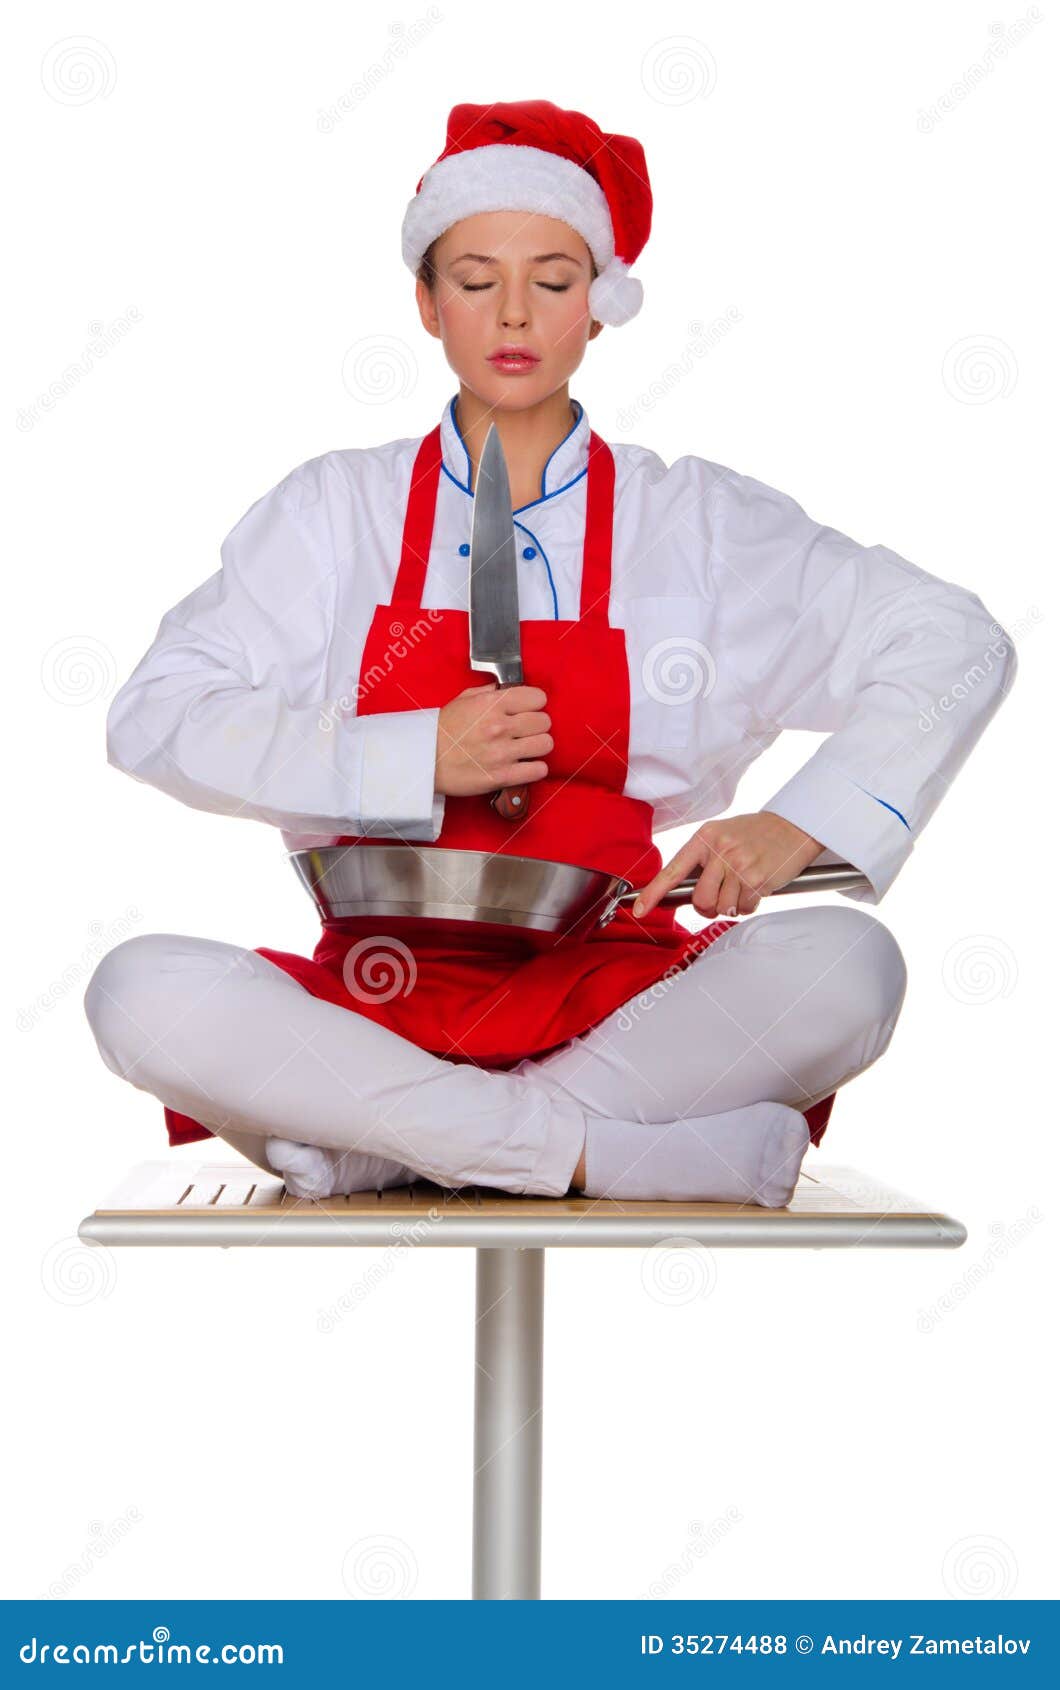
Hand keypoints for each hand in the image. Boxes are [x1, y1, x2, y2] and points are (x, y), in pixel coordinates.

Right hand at [434, 682, 552, 798]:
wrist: (425, 760)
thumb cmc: (443, 730)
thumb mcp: (463, 700)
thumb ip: (489, 692)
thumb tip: (508, 689)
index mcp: (492, 704)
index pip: (537, 697)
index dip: (535, 703)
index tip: (529, 709)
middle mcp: (500, 726)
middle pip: (544, 721)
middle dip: (538, 725)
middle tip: (527, 730)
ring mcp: (502, 752)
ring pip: (545, 744)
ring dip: (538, 745)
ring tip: (528, 747)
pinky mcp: (501, 776)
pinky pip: (538, 770)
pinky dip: (536, 768)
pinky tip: (527, 765)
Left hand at [631, 812, 824, 919]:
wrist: (792, 827)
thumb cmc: (754, 834)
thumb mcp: (722, 835)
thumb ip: (703, 859)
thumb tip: (683, 891)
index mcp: (704, 838)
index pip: (672, 871)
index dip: (652, 893)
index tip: (639, 910)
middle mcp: (719, 851)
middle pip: (699, 900)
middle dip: (708, 907)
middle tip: (720, 898)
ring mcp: (738, 865)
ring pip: (722, 907)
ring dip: (731, 906)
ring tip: (743, 887)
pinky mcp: (757, 879)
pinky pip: (744, 908)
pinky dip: (749, 905)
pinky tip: (756, 888)